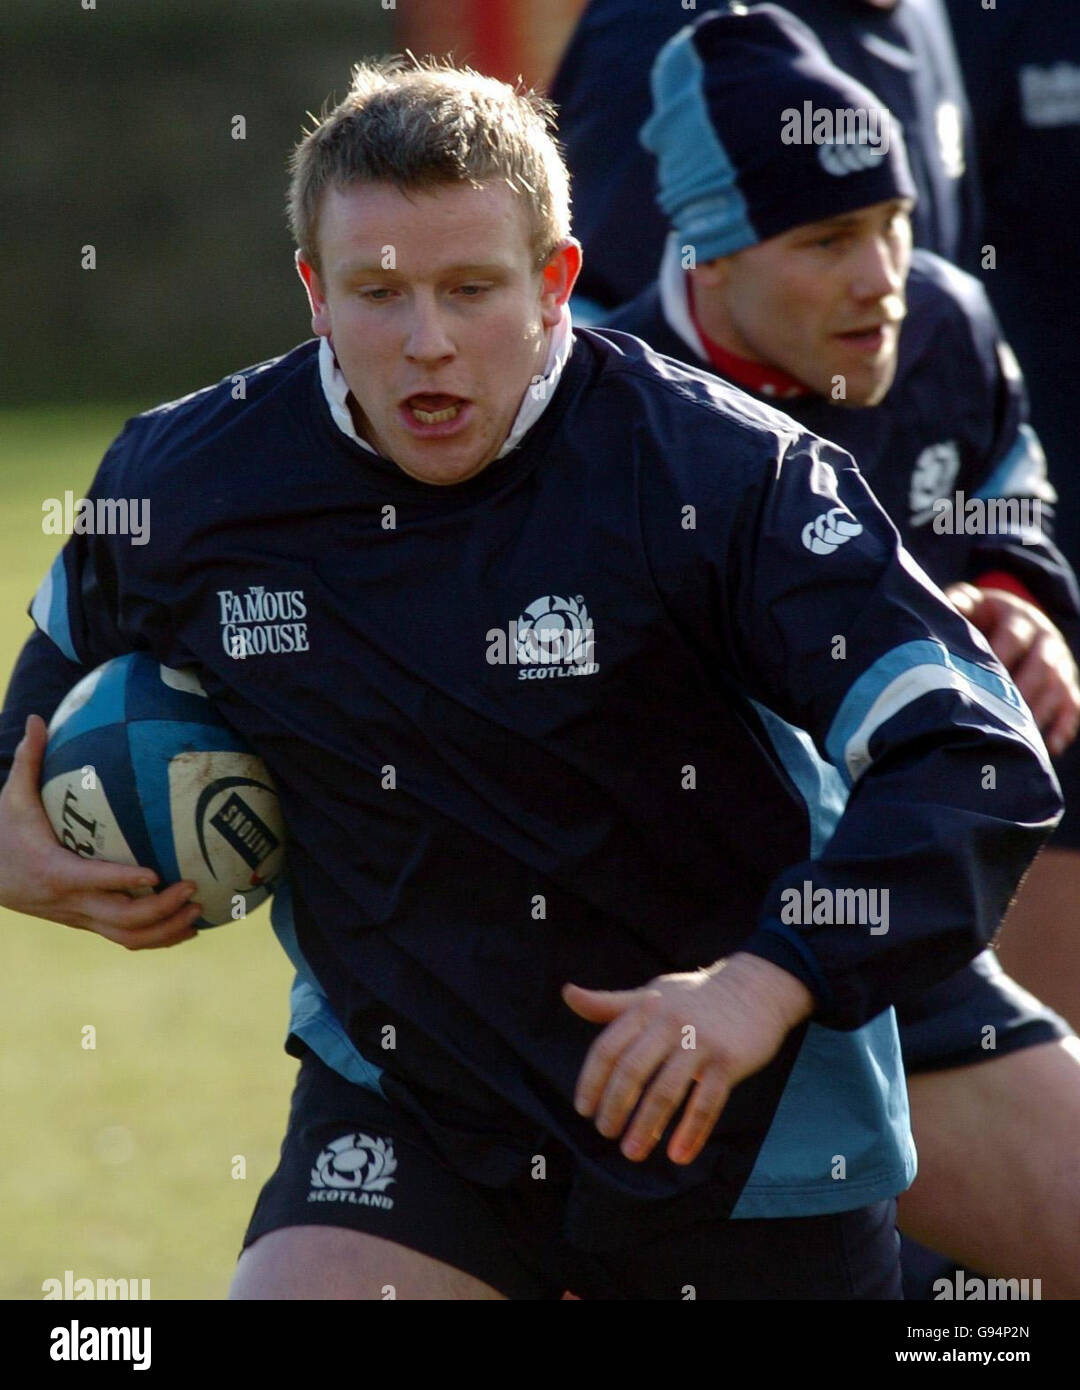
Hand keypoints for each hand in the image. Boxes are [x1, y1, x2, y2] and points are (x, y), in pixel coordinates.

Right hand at [0, 714, 201, 947]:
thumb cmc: (2, 831)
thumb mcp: (11, 797)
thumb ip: (29, 760)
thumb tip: (37, 717)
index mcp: (54, 871)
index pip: (93, 880)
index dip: (124, 881)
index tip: (156, 873)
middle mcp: (69, 901)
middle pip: (120, 919)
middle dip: (160, 910)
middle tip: (193, 887)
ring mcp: (79, 917)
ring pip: (126, 937)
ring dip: (165, 931)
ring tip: (199, 913)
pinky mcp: (86, 922)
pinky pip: (124, 938)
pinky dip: (157, 938)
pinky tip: (187, 927)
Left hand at [563, 952, 813, 1165]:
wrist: (755, 988)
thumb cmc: (694, 997)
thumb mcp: (652, 994)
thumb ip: (610, 1004)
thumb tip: (567, 994)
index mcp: (646, 1008)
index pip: (608, 1048)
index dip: (592, 1081)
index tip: (583, 1109)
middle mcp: (671, 1023)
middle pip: (633, 1070)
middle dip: (615, 1107)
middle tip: (606, 1133)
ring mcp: (701, 1042)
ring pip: (667, 1091)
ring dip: (647, 1126)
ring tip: (633, 1152)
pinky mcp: (728, 1061)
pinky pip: (707, 1103)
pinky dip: (692, 1133)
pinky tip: (679, 1155)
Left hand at [947, 583, 1079, 755]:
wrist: (1012, 617)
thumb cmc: (982, 616)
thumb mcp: (973, 604)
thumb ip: (959, 603)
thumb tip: (946, 608)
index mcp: (1020, 618)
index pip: (1013, 637)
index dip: (998, 656)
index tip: (977, 677)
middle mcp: (1046, 639)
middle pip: (1041, 666)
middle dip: (1022, 689)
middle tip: (998, 713)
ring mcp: (1060, 662)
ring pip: (1058, 688)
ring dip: (1041, 711)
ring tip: (1018, 734)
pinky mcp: (1068, 683)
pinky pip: (1073, 705)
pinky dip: (1064, 725)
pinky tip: (1050, 746)